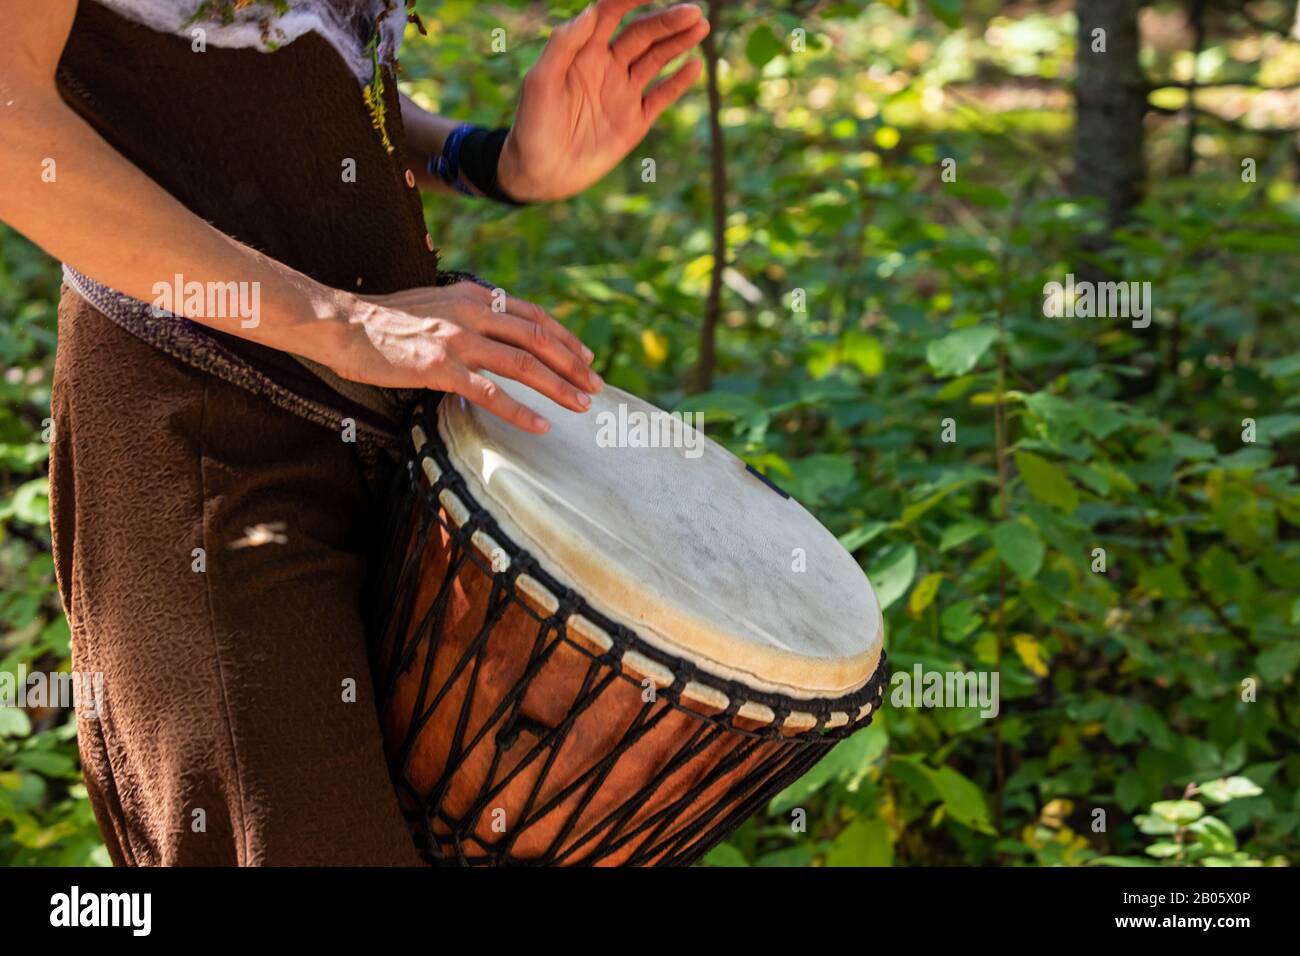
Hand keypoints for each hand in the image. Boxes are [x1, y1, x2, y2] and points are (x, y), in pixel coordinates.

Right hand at [334, 283, 601, 433]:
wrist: (343, 324)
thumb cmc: (386, 321)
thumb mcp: (436, 304)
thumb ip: (469, 314)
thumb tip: (497, 329)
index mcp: (474, 297)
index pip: (533, 316)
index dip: (565, 338)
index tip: (586, 359)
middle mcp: (472, 314)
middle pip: (537, 339)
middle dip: (573, 364)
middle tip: (596, 387)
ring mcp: (457, 341)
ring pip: (522, 364)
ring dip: (558, 386)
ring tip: (581, 406)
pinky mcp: (439, 368)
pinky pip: (489, 393)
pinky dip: (520, 411)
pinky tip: (540, 426)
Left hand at [497, 1, 709, 202]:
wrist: (541, 173)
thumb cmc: (532, 125)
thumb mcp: (540, 81)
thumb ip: (563, 45)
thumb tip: (591, 11)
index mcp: (584, 52)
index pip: (611, 13)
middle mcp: (607, 66)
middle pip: (642, 34)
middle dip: (667, 21)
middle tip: (693, 12)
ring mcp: (624, 93)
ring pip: (657, 60)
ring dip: (678, 43)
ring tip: (700, 27)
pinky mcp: (635, 121)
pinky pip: (662, 96)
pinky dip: (679, 82)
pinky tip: (694, 66)